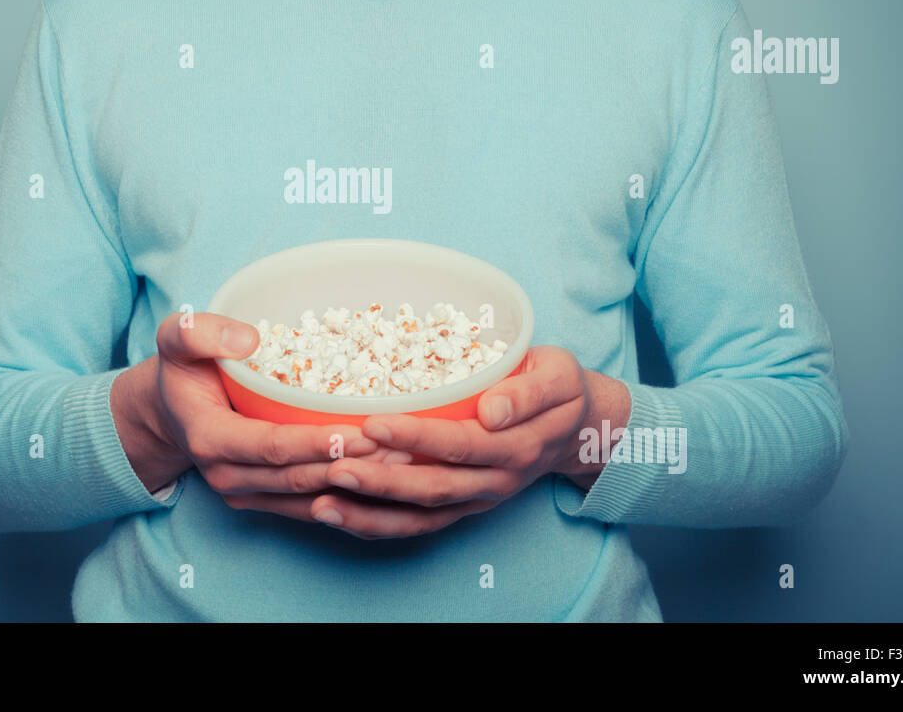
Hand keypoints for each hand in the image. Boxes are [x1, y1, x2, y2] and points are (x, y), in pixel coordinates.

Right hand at [111, 311, 384, 519]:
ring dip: (359, 485)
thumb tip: (249, 338)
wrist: (169, 412)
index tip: (360, 433)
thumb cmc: (181, 371)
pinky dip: (349, 495)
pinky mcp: (264, 501)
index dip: (316, 443)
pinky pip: (311, 506)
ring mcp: (246, 494)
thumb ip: (200, 332)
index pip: (271, 446)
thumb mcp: (175, 338)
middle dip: (352, 467)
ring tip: (407, 465)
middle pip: (299, 477)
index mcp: (210, 439)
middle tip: (404, 451)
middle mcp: (228, 476)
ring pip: (311, 497)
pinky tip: (387, 481)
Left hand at [309, 346, 630, 538]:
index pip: (459, 444)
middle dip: (381, 482)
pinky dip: (377, 525)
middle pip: (433, 488)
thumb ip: (528, 392)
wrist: (579, 429)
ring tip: (323, 502)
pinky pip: (418, 525)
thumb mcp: (559, 376)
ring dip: (371, 513)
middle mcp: (495, 480)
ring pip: (421, 516)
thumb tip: (491, 410)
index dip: (416, 437)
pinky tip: (337, 514)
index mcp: (517, 445)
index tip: (374, 423)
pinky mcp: (463, 509)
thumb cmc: (560, 389)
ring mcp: (477, 500)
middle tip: (333, 468)